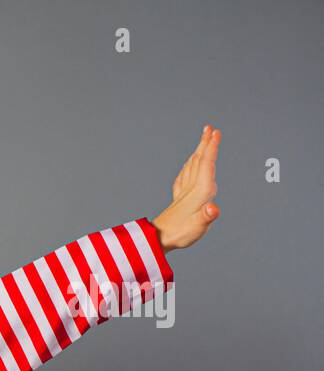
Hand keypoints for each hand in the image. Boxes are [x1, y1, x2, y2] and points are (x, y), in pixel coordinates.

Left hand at [152, 124, 220, 252]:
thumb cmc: (179, 235)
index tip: (216, 133)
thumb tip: (212, 208)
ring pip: (192, 166)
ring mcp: (183, 192)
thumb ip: (206, 217)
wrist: (157, 240)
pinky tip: (190, 163)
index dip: (211, 148)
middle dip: (205, 144)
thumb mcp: (197, 228)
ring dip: (198, 151)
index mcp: (199, 193)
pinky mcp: (179, 198)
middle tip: (210, 128)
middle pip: (199, 161)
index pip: (206, 165)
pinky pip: (184, 176)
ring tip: (203, 139)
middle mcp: (191, 189)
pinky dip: (190, 165)